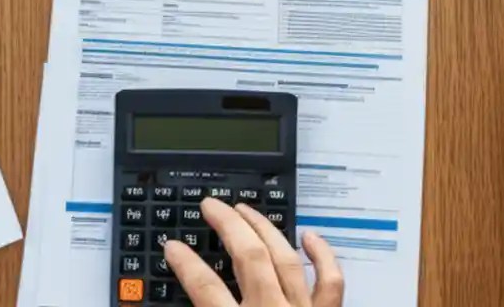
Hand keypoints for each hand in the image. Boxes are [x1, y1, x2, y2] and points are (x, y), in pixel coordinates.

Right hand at [164, 199, 342, 306]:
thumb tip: (192, 300)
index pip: (206, 288)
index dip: (186, 263)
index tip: (173, 246)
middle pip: (249, 257)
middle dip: (229, 225)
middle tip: (212, 206)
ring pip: (285, 259)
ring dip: (264, 230)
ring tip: (246, 211)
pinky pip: (330, 282)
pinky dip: (323, 256)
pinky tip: (309, 236)